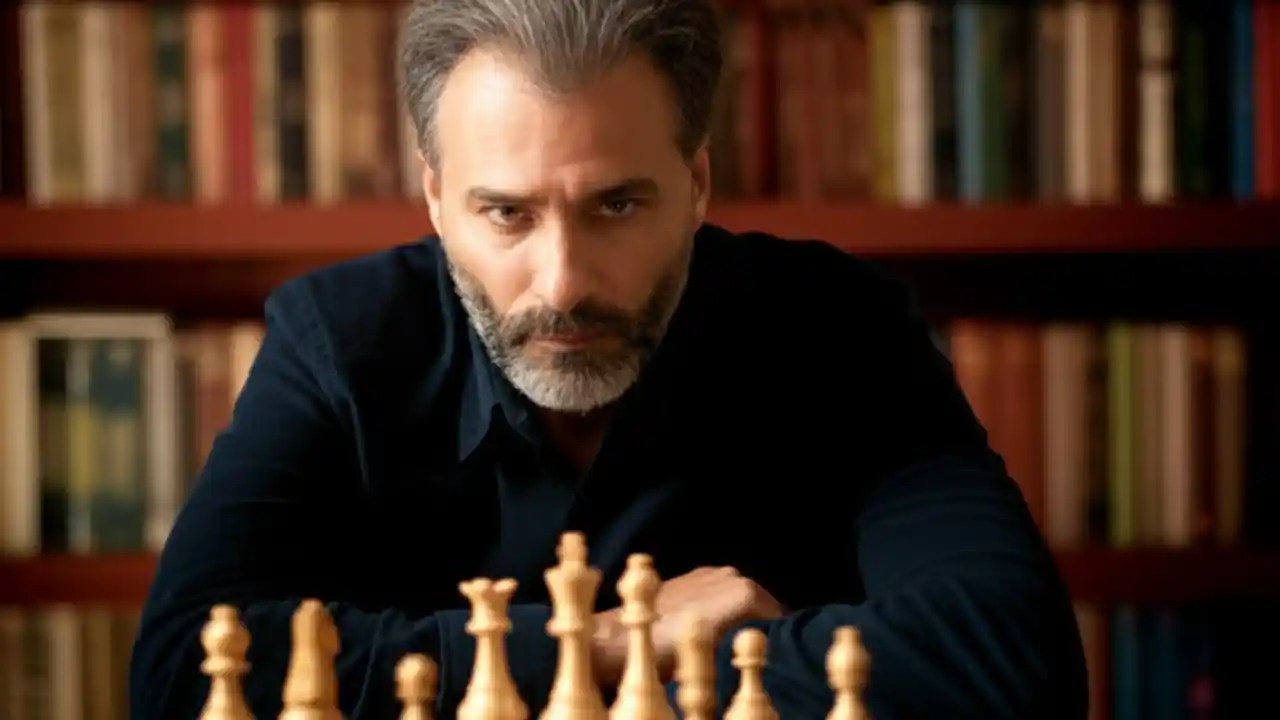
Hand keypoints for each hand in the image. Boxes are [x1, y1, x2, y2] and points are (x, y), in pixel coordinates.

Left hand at [590, 566, 786, 685]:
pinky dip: (721, 609)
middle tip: (747, 656)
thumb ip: (749, 650)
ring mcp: (714, 572)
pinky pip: (721, 594)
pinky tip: (708, 629)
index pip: (783, 622)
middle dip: (759, 629)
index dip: (779, 644)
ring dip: (740, 619)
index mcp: (746, 593)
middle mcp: (735, 576)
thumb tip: (771, 657)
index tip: (770, 662)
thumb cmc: (669, 653)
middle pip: (764, 608)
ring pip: (741, 601)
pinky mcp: (695, 575)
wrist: (620, 636)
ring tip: (726, 645)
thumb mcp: (717, 659)